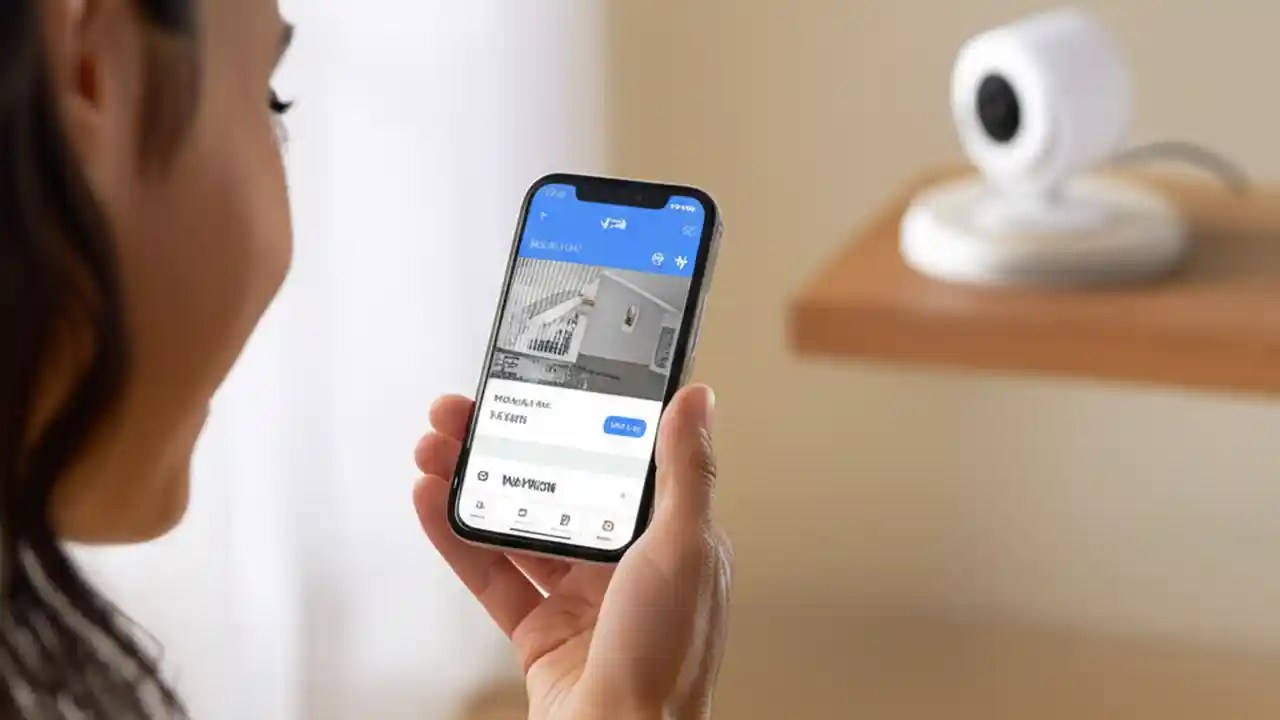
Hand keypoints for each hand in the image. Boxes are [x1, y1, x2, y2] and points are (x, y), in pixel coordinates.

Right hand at [413, 385, 731, 719]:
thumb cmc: (666, 659)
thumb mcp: (685, 549)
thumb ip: (684, 471)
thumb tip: (697, 399)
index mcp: (667, 539)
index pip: (614, 461)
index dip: (570, 422)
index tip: (536, 390)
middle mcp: (623, 565)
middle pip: (555, 486)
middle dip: (505, 447)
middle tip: (463, 415)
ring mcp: (577, 598)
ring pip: (515, 524)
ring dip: (472, 482)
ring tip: (435, 448)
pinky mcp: (537, 631)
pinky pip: (489, 574)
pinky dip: (455, 538)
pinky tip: (431, 502)